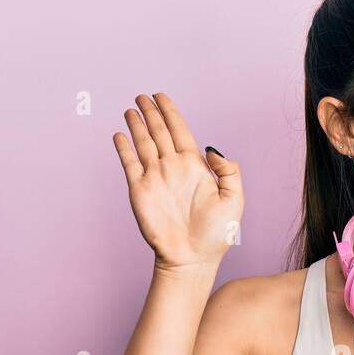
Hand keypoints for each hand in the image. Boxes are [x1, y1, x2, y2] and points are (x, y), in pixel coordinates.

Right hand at [113, 93, 243, 268]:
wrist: (191, 259)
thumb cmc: (216, 235)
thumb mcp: (234, 199)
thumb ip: (229, 170)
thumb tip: (210, 148)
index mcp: (195, 167)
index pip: (180, 131)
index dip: (171, 113)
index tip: (161, 97)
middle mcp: (173, 168)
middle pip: (160, 132)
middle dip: (151, 113)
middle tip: (142, 96)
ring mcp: (155, 178)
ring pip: (143, 143)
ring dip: (137, 125)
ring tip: (131, 108)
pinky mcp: (139, 190)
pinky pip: (129, 163)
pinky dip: (124, 148)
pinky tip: (120, 134)